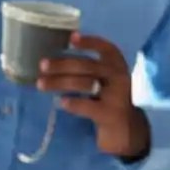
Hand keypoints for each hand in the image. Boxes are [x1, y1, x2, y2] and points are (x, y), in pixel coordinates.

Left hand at [38, 33, 150, 160]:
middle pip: (89, 66)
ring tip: (41, 84)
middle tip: (43, 65)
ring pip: (85, 83)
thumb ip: (91, 71)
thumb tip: (55, 62)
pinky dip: (74, 103)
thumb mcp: (107, 82)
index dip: (90, 42)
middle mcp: (120, 78)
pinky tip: (61, 103)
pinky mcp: (110, 114)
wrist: (128, 130)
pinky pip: (89, 106)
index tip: (71, 39)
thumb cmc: (110, 101)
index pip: (107, 49)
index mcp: (119, 67)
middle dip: (63, 64)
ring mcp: (117, 96)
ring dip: (60, 82)